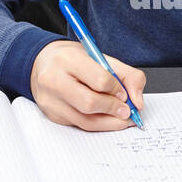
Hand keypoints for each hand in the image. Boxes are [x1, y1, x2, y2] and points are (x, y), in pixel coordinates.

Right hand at [30, 40, 146, 130]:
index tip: (125, 94)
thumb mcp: (100, 57)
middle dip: (114, 109)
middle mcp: (54, 79)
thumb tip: (138, 102)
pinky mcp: (51, 114)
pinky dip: (98, 124)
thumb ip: (127, 75)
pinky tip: (106, 119)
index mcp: (68, 59)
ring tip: (121, 117)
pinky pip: (79, 125)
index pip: (99, 80)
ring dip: (109, 122)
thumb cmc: (73, 60)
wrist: (43, 63)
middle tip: (127, 110)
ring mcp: (50, 100)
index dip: (118, 90)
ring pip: (85, 120)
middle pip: (90, 103)